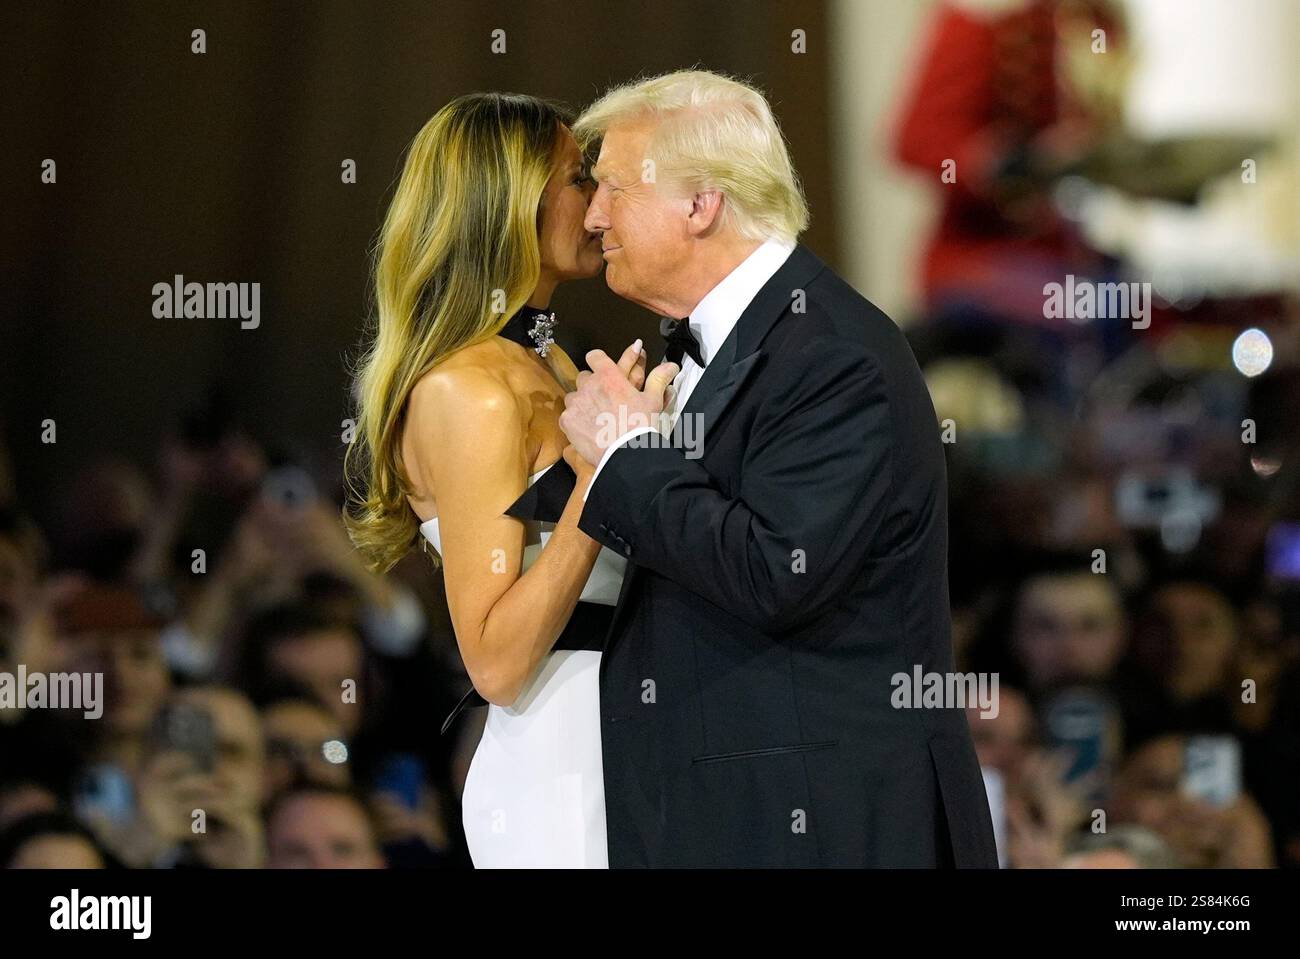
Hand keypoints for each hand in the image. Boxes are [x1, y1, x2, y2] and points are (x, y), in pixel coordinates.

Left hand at [560, 346, 677, 465]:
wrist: (625, 453)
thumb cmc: (640, 425)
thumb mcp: (653, 400)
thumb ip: (659, 379)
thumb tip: (671, 365)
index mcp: (609, 375)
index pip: (595, 356)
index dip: (598, 362)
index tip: (603, 371)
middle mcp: (589, 385)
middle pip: (584, 377)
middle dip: (592, 386)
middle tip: (604, 400)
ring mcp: (576, 402)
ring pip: (574, 397)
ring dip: (582, 403)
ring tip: (595, 417)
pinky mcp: (567, 420)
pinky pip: (567, 416)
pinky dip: (575, 421)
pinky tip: (587, 430)